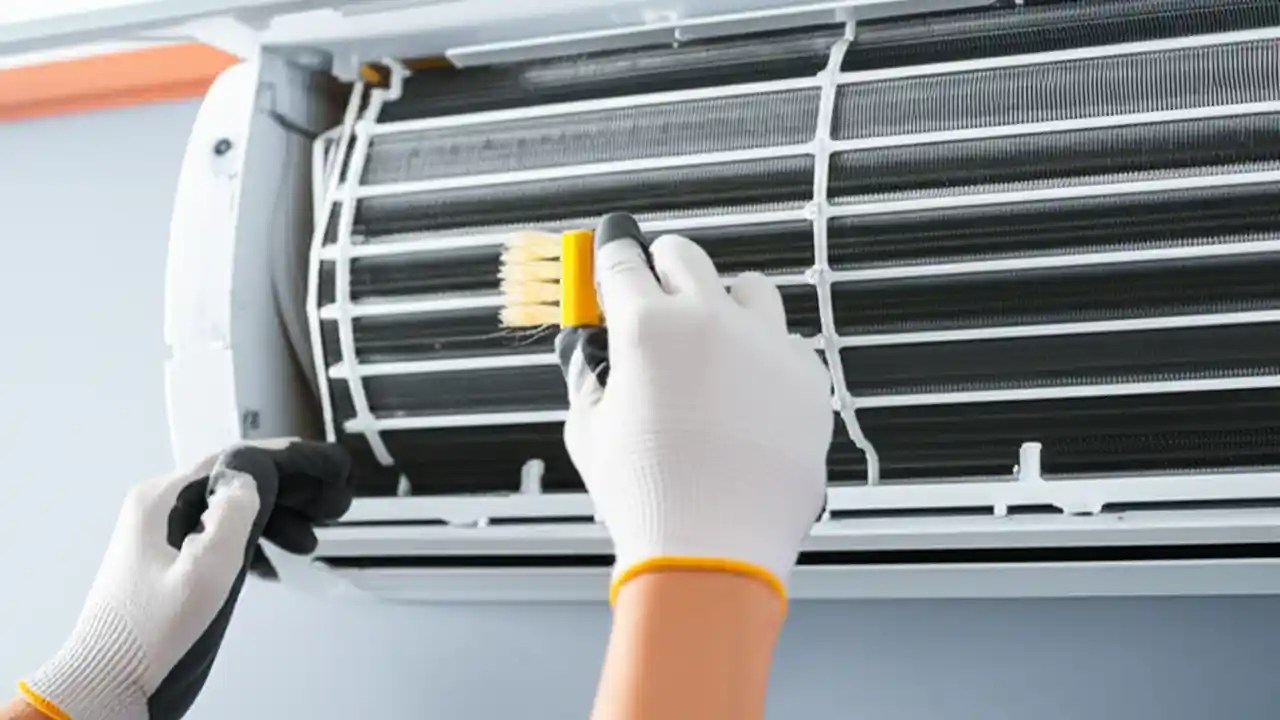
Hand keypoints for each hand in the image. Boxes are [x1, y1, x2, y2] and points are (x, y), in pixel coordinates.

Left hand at [20, 441, 350, 719]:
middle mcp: (159, 511)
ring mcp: (163, 536)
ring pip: (231, 512)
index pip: (235, 460)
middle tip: (329, 503)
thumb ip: (233, 515)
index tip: (324, 467)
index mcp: (161, 501)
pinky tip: (276, 560)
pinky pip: (220, 537)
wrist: (109, 682)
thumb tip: (251, 476)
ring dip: (275, 520)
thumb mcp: (205, 571)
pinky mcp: (168, 562)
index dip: (287, 461)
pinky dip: (253, 542)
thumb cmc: (147, 636)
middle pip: (236, 484)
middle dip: (288, 493)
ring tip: (310, 536)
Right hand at [558, 215, 831, 604]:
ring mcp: (766, 347)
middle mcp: (711, 323)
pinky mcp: (806, 379)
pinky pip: (786, 343)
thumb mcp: (590, 430)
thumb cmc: (648, 498)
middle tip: (655, 293)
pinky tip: (746, 390)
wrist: (714, 551)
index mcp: (648, 328)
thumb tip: (593, 353)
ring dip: (722, 304)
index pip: (622, 259)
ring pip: (748, 289)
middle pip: (685, 254)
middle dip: (663, 267)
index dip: (612, 255)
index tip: (614, 254)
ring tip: (709, 343)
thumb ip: (591, 377)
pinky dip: (765, 355)